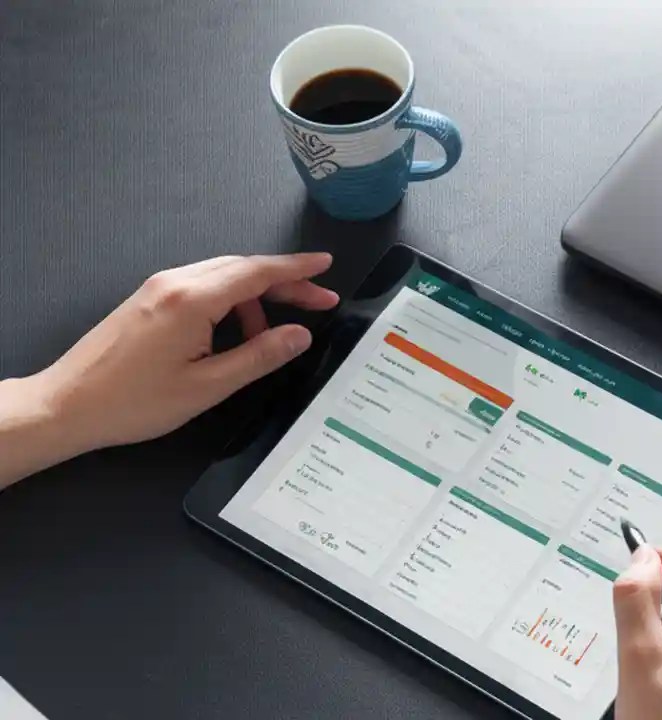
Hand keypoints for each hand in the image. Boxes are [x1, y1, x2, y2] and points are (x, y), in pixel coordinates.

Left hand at [0, 253, 337, 486]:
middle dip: (285, 282)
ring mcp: (159, 288)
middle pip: (243, 268)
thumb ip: (259, 356)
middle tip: (319, 301)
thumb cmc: (134, 402)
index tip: (326, 266)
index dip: (297, 269)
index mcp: (192, 300)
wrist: (68, 405)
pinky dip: (230, 301)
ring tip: (274, 334)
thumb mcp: (207, 386)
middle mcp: (175, 282)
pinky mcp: (149, 299)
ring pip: (222, 276)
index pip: (257, 272)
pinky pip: (202, 287)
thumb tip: (299, 335)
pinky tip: (237, 331)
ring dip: (256, 296)